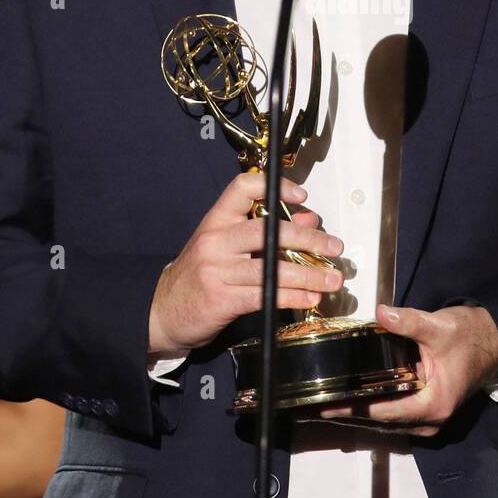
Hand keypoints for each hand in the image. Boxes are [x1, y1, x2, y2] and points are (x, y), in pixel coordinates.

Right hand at [148, 173, 343, 357]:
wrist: (163, 310)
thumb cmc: (200, 274)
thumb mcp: (226, 246)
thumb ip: (265, 230)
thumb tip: (309, 221)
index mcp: (216, 221)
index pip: (243, 188)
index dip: (275, 187)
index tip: (302, 196)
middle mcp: (215, 241)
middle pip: (267, 230)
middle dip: (308, 239)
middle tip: (334, 247)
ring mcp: (217, 270)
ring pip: (271, 267)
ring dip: (309, 274)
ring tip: (333, 279)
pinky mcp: (221, 299)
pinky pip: (265, 295)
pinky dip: (293, 296)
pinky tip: (310, 298)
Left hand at [312, 302, 497, 436]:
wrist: (496, 341)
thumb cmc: (470, 335)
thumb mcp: (439, 327)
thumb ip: (409, 322)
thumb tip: (381, 312)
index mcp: (433, 404)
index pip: (385, 412)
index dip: (354, 410)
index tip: (327, 406)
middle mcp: (431, 419)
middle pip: (383, 422)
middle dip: (351, 414)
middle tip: (317, 405)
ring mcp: (431, 418)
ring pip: (388, 422)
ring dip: (361, 414)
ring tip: (329, 404)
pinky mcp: (429, 409)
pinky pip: (396, 415)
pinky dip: (376, 408)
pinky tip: (355, 398)